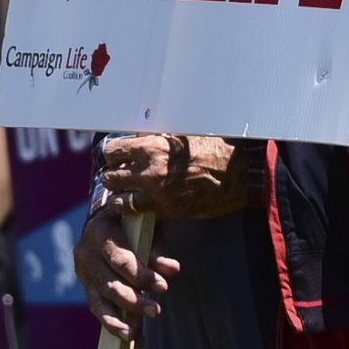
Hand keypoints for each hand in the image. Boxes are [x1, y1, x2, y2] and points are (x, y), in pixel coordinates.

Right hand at [74, 208, 181, 340]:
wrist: (106, 221)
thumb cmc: (132, 223)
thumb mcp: (146, 228)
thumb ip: (157, 249)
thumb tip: (172, 269)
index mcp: (99, 232)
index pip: (119, 260)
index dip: (140, 275)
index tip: (162, 286)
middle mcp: (86, 255)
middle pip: (108, 285)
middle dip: (132, 301)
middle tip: (156, 311)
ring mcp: (84, 275)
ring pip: (99, 303)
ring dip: (119, 321)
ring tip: (135, 336)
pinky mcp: (88, 290)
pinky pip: (100, 312)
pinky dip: (117, 327)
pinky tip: (135, 340)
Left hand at [98, 133, 251, 220]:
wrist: (237, 173)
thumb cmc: (213, 149)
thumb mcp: (180, 135)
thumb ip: (155, 139)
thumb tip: (135, 139)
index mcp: (152, 146)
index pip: (112, 151)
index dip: (113, 154)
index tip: (117, 157)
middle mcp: (149, 171)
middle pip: (110, 177)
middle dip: (113, 176)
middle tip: (121, 176)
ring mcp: (156, 194)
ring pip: (119, 200)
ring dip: (121, 196)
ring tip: (128, 193)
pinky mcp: (166, 211)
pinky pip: (140, 212)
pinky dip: (137, 209)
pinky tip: (144, 203)